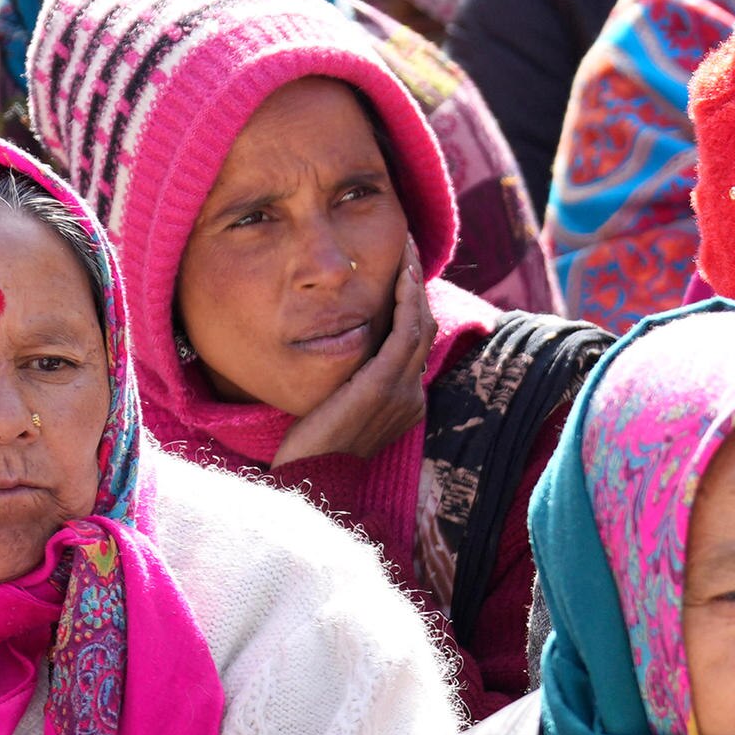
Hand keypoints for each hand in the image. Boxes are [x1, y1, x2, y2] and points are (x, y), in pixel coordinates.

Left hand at [273, 243, 439, 462]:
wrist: (310, 482)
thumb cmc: (311, 454)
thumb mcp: (333, 414)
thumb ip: (345, 388)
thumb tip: (336, 363)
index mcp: (403, 403)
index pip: (414, 344)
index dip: (412, 306)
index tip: (402, 276)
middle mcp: (411, 396)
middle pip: (424, 329)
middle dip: (418, 287)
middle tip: (410, 251)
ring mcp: (402, 392)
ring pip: (420, 325)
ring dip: (415, 284)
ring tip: (408, 252)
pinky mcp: (384, 386)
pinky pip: (407, 334)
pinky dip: (408, 302)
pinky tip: (401, 277)